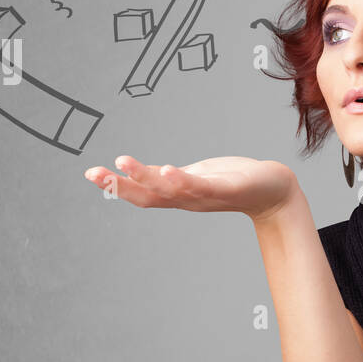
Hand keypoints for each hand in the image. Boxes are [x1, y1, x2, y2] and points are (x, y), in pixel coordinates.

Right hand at [83, 154, 297, 221]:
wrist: (273, 190)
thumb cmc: (232, 180)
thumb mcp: (194, 177)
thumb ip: (170, 178)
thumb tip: (144, 173)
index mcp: (177, 194)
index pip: (140, 192)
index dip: (114, 185)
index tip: (90, 173)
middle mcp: (187, 199)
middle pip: (148, 195)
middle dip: (119, 185)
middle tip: (94, 173)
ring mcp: (206, 195)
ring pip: (171, 190)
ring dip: (147, 178)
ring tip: (124, 162)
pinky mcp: (227, 188)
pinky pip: (202, 186)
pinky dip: (183, 180)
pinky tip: (168, 170)